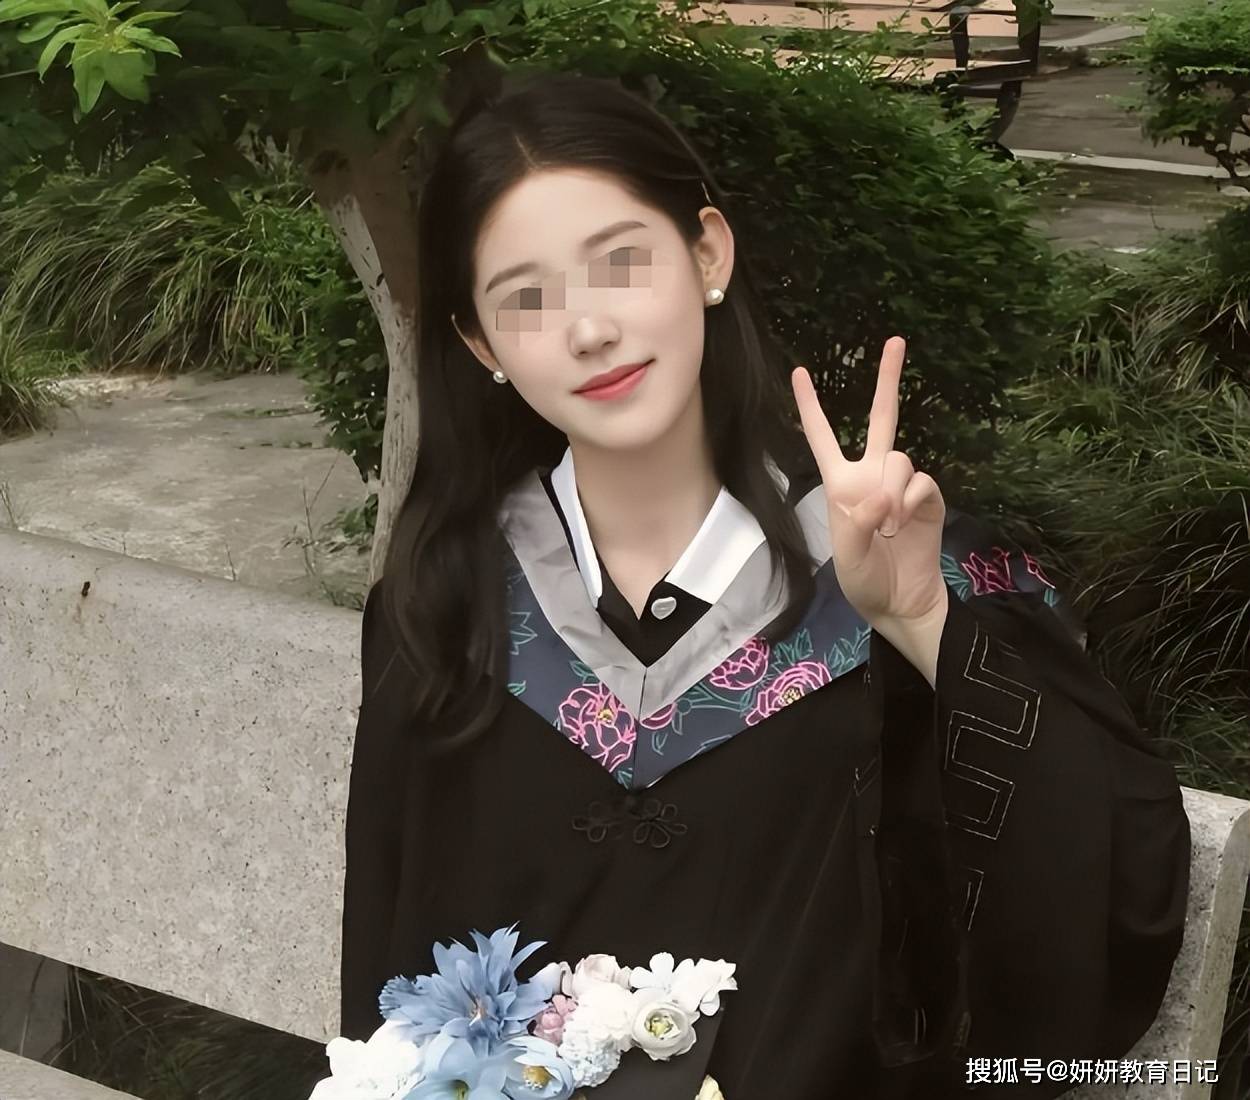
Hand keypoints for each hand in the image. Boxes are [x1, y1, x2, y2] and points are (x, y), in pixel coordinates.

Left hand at [791, 336, 946, 626]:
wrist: (903, 602)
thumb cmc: (864, 581)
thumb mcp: (847, 558)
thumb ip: (857, 525)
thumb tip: (881, 497)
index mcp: (842, 484)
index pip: (823, 437)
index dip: (811, 406)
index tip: (800, 371)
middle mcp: (872, 475)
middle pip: (882, 418)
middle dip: (888, 380)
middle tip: (895, 340)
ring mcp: (902, 485)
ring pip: (900, 458)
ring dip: (894, 490)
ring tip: (889, 527)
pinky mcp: (929, 499)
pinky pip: (923, 482)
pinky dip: (914, 501)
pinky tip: (905, 524)